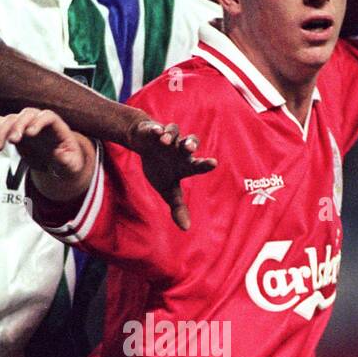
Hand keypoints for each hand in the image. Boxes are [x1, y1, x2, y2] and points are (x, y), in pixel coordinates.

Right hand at [0, 108, 91, 191]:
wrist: (58, 165)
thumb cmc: (68, 163)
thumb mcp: (72, 166)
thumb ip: (67, 161)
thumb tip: (59, 155)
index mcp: (56, 127)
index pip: (47, 116)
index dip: (38, 122)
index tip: (30, 134)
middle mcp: (40, 122)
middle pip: (27, 115)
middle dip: (18, 126)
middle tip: (13, 141)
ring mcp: (26, 125)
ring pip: (11, 119)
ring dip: (2, 130)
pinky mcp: (15, 132)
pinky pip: (2, 125)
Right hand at [123, 114, 216, 229]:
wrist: (144, 144)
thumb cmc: (160, 168)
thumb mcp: (167, 190)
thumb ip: (177, 207)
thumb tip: (186, 228)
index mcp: (185, 163)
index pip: (198, 164)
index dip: (205, 164)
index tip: (213, 163)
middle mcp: (179, 149)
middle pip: (190, 143)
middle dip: (190, 144)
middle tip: (188, 149)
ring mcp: (167, 138)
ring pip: (174, 132)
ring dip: (171, 136)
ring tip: (165, 142)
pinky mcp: (153, 130)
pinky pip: (156, 127)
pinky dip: (157, 130)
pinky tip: (157, 134)